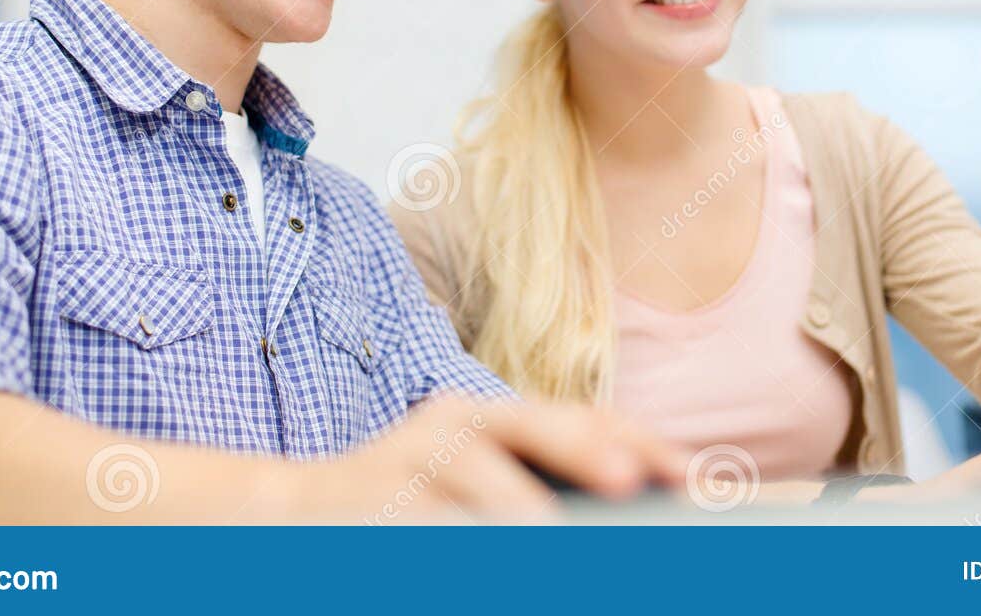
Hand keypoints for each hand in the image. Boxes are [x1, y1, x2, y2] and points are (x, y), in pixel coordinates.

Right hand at [317, 395, 689, 522]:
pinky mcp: (373, 497)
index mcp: (495, 422)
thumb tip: (630, 503)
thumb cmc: (407, 511)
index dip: (637, 440)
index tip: (692, 474)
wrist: (288, 516)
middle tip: (633, 480)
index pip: (579, 419)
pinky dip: (468, 542)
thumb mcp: (475, 492)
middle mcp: (456, 424)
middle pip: (534, 423)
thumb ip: (541, 495)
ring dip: (526, 508)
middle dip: (588, 448)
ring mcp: (410, 456)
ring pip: (483, 473)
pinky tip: (493, 560)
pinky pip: (431, 521)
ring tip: (561, 534)